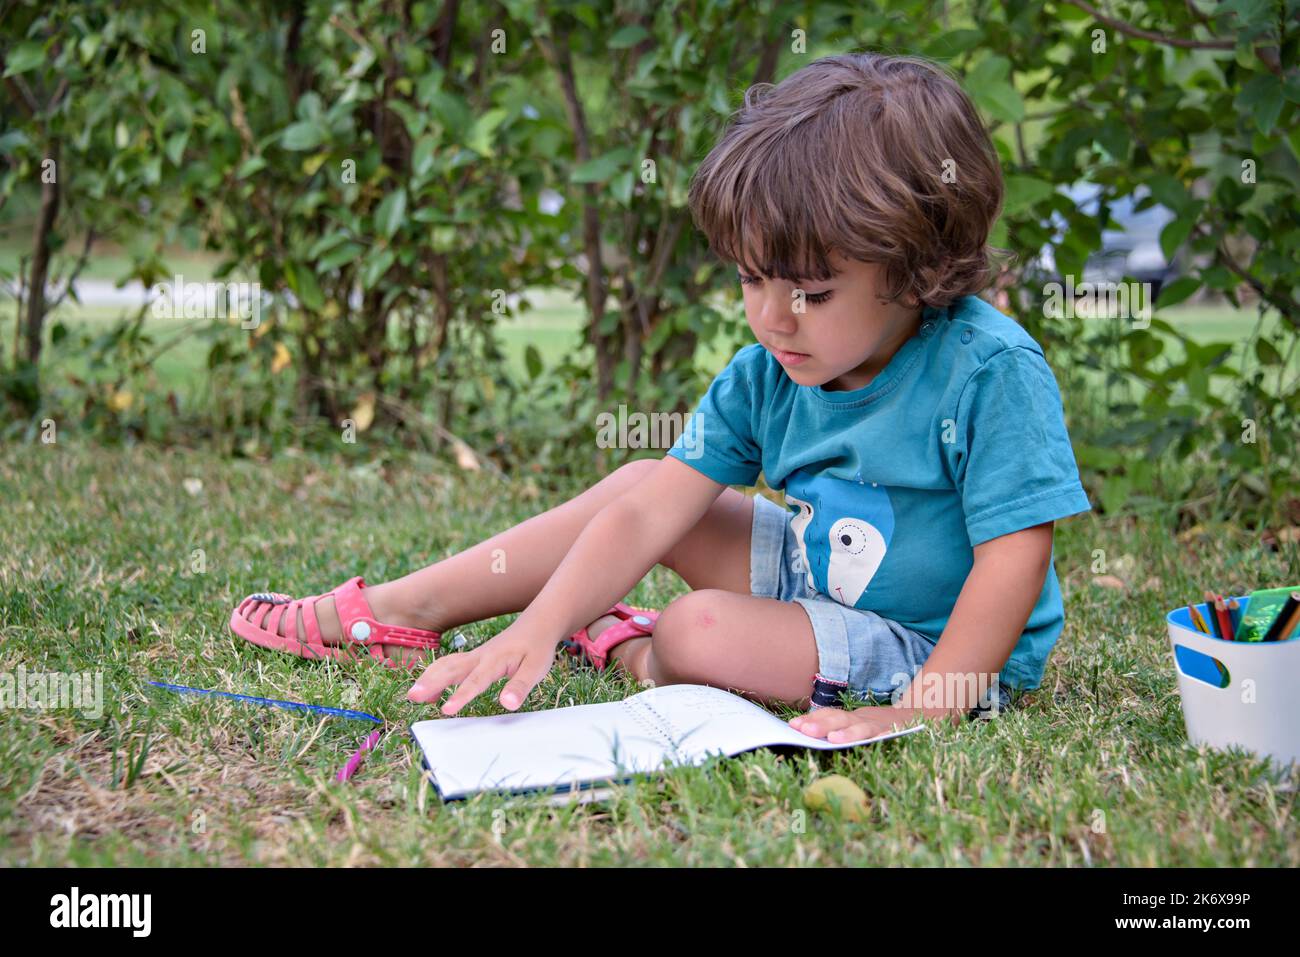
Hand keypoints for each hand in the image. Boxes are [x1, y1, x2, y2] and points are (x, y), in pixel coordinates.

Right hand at [406, 621, 556, 714]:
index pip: (476, 681)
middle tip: (413, 697)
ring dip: (428, 678)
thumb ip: (521, 686)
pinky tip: (428, 692)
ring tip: (413, 696)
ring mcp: (473, 656)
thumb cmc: (536, 648)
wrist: (536, 625)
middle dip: (431, 683)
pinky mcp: (471, 658)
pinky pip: (448, 665)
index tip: (446, 710)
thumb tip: (508, 704)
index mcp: (495, 660)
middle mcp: (479, 657)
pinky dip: (434, 675)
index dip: (460, 696)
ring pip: (445, 665)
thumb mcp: (536, 668)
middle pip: (451, 669)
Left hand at [788, 705, 923, 742]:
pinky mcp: (900, 732)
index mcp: (854, 718)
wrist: (926, 710)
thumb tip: (804, 732)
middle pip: (841, 719)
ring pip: (864, 728)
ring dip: (849, 733)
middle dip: (822, 724)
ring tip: (834, 739)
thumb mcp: (861, 724)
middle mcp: (866, 719)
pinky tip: (878, 741)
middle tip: (804, 731)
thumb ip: (840, 728)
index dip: (813, 719)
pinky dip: (885, 737)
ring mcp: (883, 725)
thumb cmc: (882, 726)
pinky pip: (891, 735)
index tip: (793, 725)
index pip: (830, 715)